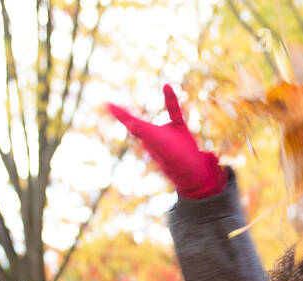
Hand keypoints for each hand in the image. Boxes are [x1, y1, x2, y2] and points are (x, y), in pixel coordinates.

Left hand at [107, 84, 224, 199]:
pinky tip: (167, 86)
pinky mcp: (181, 131)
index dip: (118, 113)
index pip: (129, 121)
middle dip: (128, 117)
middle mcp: (154, 136)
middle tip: (117, 108)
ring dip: (146, 111)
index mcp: (145, 137)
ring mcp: (167, 134)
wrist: (195, 172)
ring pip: (157, 117)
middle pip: (137, 123)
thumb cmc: (174, 158)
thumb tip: (128, 122)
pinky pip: (174, 112)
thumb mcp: (156, 142)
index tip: (107, 104)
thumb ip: (141, 130)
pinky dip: (170, 100)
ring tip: (145, 99)